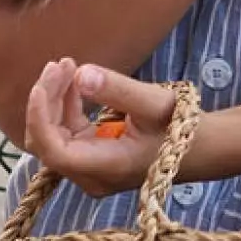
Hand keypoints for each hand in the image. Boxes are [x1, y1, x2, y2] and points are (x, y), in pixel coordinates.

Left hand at [23, 58, 182, 198]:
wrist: (200, 148)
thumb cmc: (181, 128)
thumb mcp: (155, 103)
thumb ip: (117, 89)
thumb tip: (80, 75)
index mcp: (104, 168)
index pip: (54, 149)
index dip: (40, 117)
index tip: (44, 83)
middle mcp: (89, 176)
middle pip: (46, 141)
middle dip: (47, 101)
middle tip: (61, 64)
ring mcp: (88, 169)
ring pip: (53, 136)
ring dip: (54, 101)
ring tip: (67, 66)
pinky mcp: (90, 157)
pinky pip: (65, 133)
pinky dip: (65, 106)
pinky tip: (75, 82)